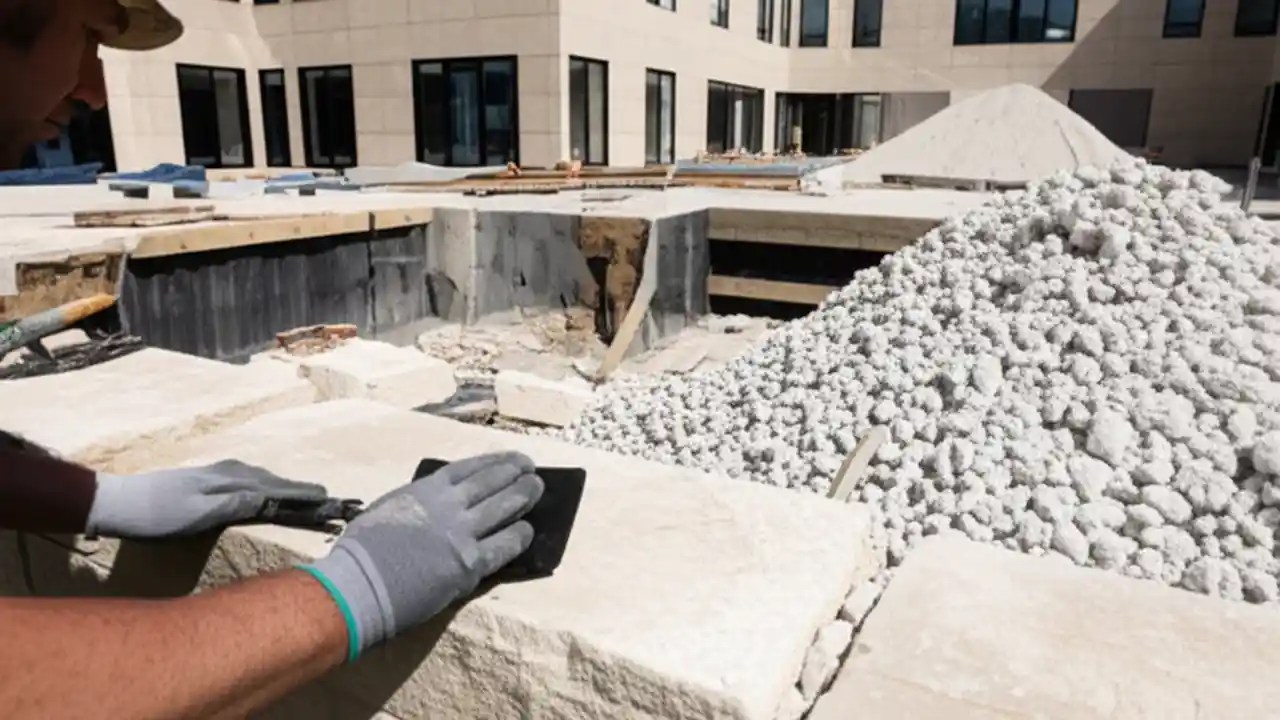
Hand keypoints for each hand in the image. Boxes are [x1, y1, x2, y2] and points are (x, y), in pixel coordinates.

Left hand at [87, 460, 327, 538]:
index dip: (299, 493)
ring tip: (298, 493)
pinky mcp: (203, 480)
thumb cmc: (156, 515)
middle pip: (270, 480)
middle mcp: (226, 473)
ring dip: (280, 485)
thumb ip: (232, 504)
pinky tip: (258, 487)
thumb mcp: (195, 515)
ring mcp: (213, 474)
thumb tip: (267, 497)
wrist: (117, 502)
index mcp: (229, 482)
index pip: (273, 488)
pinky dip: (261, 483)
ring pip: (258, 477)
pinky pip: (245, 479)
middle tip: (322, 495)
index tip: (326, 496)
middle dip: (296, 488)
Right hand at [299, 452, 543, 661]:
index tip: (510, 458)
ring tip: (537, 489)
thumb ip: (415, 502)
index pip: (469, 469)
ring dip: (524, 497)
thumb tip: (431, 501)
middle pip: (492, 483)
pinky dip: (519, 536)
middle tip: (531, 470)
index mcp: (425, 490)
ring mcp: (461, 534)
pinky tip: (528, 531)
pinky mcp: (469, 565)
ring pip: (503, 509)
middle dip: (515, 474)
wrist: (359, 585)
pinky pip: (503, 547)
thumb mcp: (387, 509)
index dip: (494, 462)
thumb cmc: (361, 552)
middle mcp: (448, 506)